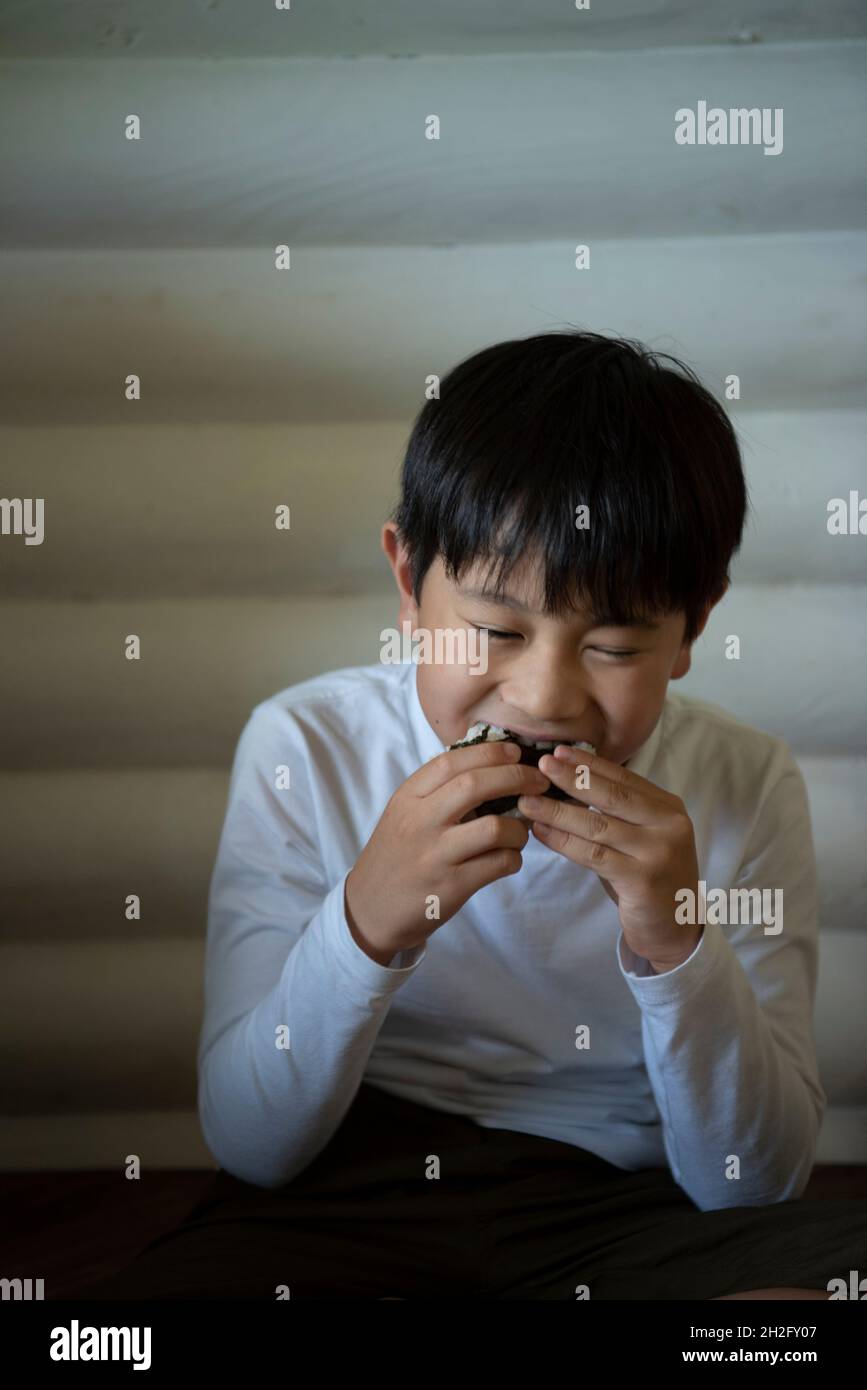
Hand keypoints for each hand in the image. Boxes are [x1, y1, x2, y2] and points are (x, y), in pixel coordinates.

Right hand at [345, 740, 550, 961]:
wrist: (370, 909)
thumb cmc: (396, 856)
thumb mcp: (403, 814)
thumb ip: (436, 791)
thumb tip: (487, 764)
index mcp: (407, 799)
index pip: (451, 762)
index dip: (488, 752)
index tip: (513, 752)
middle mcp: (419, 823)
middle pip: (475, 785)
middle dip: (516, 777)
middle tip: (537, 782)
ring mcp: (436, 856)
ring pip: (495, 828)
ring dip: (519, 827)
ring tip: (519, 831)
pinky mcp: (452, 887)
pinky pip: (499, 864)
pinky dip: (514, 858)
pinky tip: (508, 858)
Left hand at [517, 746, 702, 972]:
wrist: (675, 927)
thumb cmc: (649, 876)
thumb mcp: (643, 836)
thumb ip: (620, 810)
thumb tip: (570, 778)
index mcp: (669, 808)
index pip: (624, 778)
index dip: (590, 763)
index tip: (559, 752)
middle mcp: (669, 826)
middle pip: (612, 796)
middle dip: (572, 778)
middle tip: (540, 765)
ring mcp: (658, 853)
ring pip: (598, 825)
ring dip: (558, 811)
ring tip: (528, 802)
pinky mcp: (642, 880)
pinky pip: (593, 855)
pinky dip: (563, 841)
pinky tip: (541, 832)